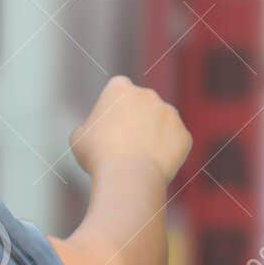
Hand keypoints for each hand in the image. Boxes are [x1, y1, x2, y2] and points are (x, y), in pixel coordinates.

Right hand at [70, 76, 191, 184]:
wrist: (129, 176)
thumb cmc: (99, 156)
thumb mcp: (79, 138)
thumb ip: (89, 128)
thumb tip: (93, 132)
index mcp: (120, 88)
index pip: (118, 90)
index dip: (115, 108)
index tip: (111, 124)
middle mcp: (148, 95)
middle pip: (144, 105)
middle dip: (138, 119)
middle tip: (127, 144)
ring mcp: (170, 113)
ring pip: (162, 123)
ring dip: (155, 135)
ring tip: (141, 158)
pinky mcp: (184, 135)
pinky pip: (176, 143)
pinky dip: (168, 153)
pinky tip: (155, 166)